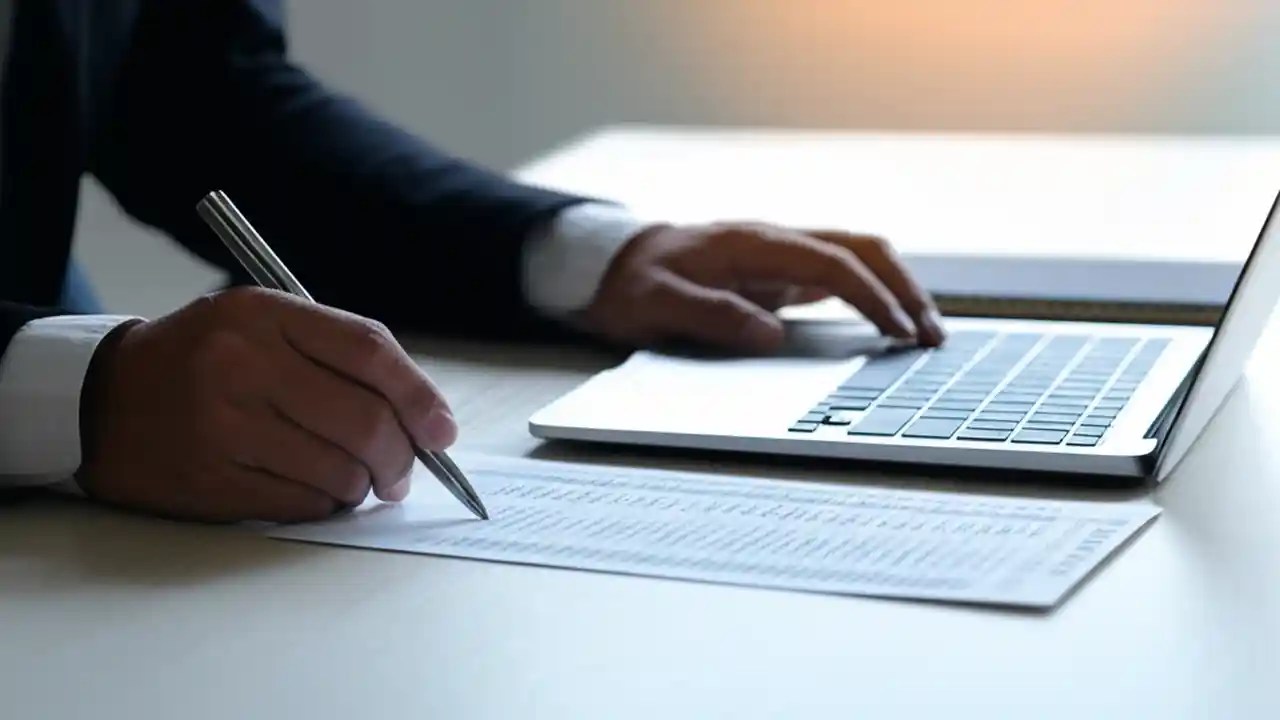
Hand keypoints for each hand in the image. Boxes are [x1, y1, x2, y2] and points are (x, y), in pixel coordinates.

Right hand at [75, 287, 456, 522]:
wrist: (100, 398)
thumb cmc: (205, 360)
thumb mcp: (262, 325)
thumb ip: (338, 356)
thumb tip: (426, 417)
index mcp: (264, 314)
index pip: (370, 351)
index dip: (421, 395)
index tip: (444, 430)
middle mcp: (243, 365)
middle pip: (364, 420)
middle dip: (402, 457)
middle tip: (404, 473)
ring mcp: (223, 425)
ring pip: (339, 470)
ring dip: (363, 485)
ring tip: (354, 480)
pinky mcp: (209, 480)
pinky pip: (302, 503)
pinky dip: (325, 505)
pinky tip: (315, 492)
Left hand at [581, 222, 946, 352]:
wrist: (612, 264)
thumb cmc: (633, 284)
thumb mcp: (656, 304)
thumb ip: (711, 315)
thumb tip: (771, 336)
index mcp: (752, 244)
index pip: (831, 264)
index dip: (871, 297)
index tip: (897, 331)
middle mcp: (775, 242)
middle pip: (861, 250)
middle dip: (904, 289)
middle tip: (933, 335)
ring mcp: (781, 256)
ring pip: (858, 259)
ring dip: (897, 289)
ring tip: (925, 333)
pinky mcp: (779, 274)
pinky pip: (840, 277)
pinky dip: (874, 296)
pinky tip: (890, 325)